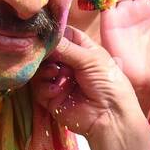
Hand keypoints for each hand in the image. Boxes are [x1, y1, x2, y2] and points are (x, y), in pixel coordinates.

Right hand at [36, 24, 143, 139]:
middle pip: (48, 51)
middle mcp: (69, 64)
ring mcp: (59, 81)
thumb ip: (67, 47)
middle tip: (45, 54)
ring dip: (45, 69)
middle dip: (45, 52)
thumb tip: (44, 37)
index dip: (54, 34)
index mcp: (83, 51)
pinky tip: (57, 90)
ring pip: (39, 69)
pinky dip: (45, 87)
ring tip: (55, 73)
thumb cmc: (108, 83)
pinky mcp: (52, 98)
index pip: (64, 35)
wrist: (110, 117)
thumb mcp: (91, 59)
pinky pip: (38, 88)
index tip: (44, 32)